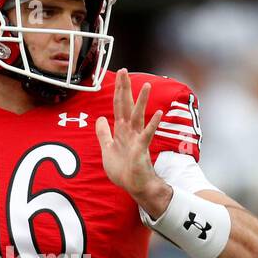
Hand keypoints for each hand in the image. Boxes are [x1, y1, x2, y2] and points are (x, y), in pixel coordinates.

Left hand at [96, 69, 169, 215]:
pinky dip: (152, 124)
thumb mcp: (108, 150)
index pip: (118, 106)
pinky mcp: (142, 149)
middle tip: (124, 71)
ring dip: (142, 101)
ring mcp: (137, 139)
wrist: (135, 187)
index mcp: (121, 131)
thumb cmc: (124, 170)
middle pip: (126, 106)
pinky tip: (158, 113)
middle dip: (125, 89)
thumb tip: (100, 119)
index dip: (117, 91)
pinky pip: (147, 135)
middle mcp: (130, 132)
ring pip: (138, 116)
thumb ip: (104, 134)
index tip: (119, 75)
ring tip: (146, 86)